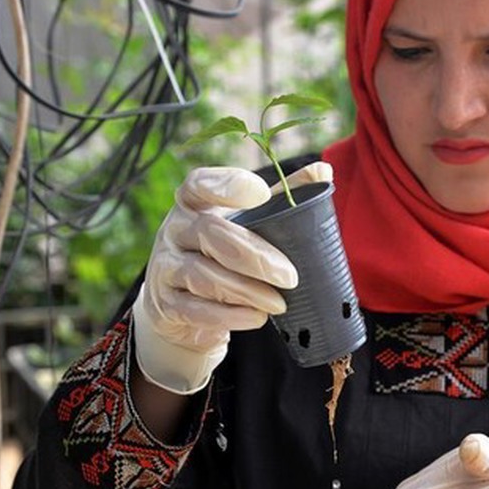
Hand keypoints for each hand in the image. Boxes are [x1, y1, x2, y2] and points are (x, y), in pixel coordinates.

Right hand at [132, 162, 333, 393]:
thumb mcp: (246, 222)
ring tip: (278, 303)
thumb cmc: (221, 252)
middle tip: (290, 277)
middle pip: (210, 233)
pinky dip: (228, 316)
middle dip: (254, 256)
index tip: (263, 193)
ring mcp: (165, 266)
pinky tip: (256, 317)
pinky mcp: (166, 303)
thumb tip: (324, 171)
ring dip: (246, 291)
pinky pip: (195, 310)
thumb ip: (281, 198)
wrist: (182, 305)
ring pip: (203, 276)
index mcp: (193, 202)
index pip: (200, 183)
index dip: (228, 185)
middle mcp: (174, 229)